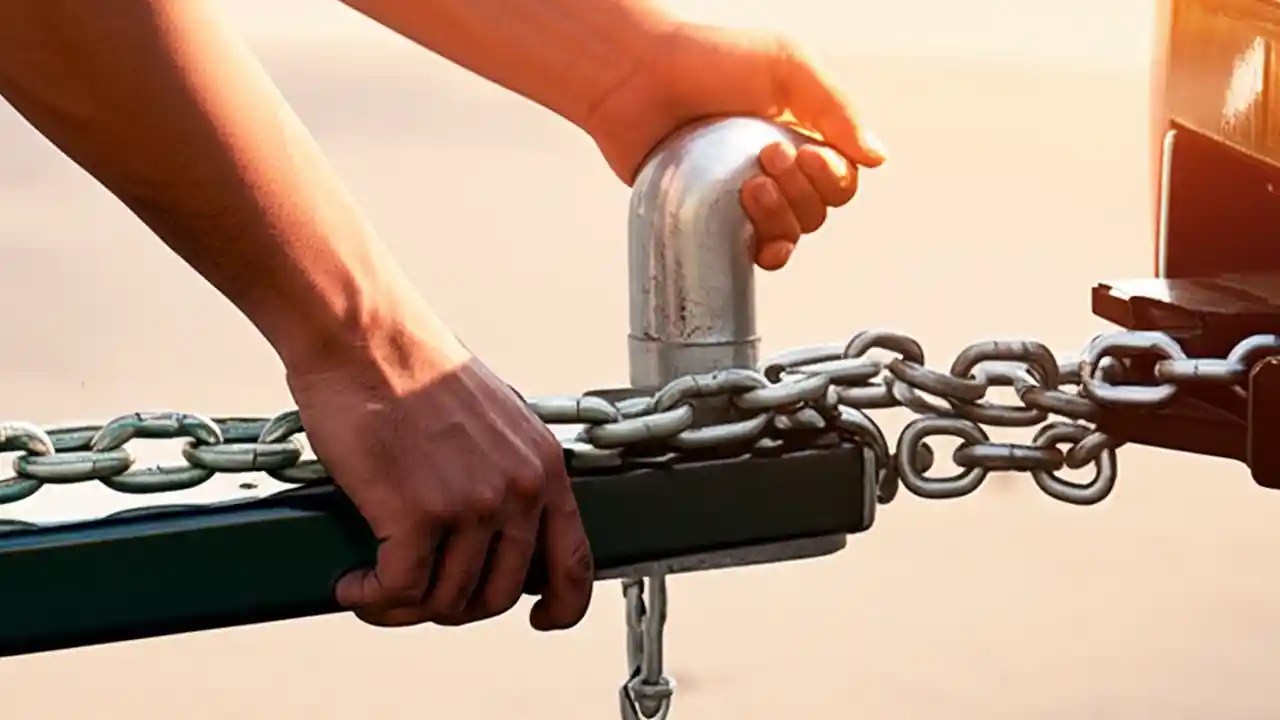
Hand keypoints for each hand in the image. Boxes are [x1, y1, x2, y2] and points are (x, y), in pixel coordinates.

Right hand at [285, 321, 591, 630]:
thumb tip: (493, 525)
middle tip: (416, 590)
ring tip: (375, 585)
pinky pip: (400, 588)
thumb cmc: (415, 369)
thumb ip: (506, 471)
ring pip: (448, 599)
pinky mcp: (419, 514)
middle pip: (501, 594)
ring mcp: (473, 503)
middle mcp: (519, 489)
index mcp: (543, 466)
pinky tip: (354, 583)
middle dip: (456, 605)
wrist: (367, 337)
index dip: (563, 607)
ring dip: (404, 605)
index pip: (575, 562)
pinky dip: (372, 597)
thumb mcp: (493, 420)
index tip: (542, 620)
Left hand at [583, 23, 886, 270]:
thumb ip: (835, 107)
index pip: (841, 176)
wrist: (635, 79)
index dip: (831, 176)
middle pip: (820, 208)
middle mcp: (777, 168)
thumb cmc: (706, 59)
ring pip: (792, 231)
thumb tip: (877, 157)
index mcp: (802, 132)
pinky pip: (754, 252)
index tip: (804, 154)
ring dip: (781, 218)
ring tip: (749, 187)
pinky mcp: (711, 218)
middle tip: (764, 159)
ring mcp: (743, 197)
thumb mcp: (785, 65)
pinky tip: (758, 246)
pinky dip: (767, 254)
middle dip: (800, 192)